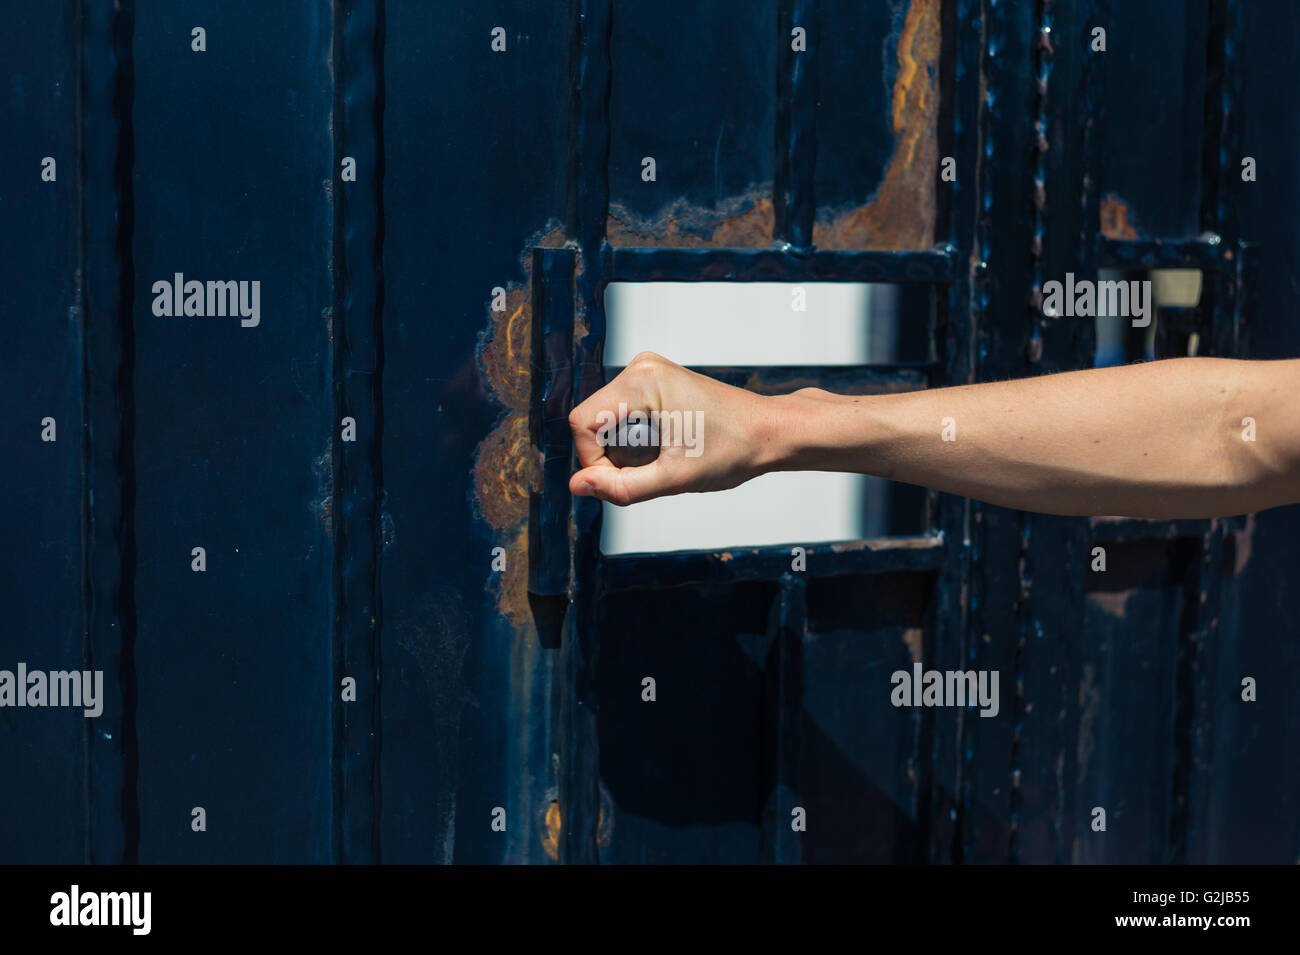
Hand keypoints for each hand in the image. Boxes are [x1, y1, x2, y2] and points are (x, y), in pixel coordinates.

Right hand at [567, 352, 785, 504]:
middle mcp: (640, 368)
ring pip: (606, 421)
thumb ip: (622, 487)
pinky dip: (634, 440)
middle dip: (612, 457)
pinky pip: (622, 415)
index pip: (584, 424)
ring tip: (663, 458)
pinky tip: (665, 446)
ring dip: (624, 450)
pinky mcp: (653, 381)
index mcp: (643, 381)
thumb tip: (578, 487)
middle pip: (593, 422)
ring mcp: (647, 371)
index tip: (625, 482)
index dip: (593, 461)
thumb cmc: (733, 449)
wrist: (767, 432)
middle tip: (652, 471)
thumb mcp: (675, 478)